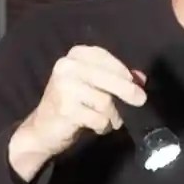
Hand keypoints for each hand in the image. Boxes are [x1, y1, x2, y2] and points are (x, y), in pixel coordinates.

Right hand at [9, 45, 146, 182]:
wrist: (42, 129)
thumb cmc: (72, 104)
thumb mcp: (93, 86)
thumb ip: (116, 78)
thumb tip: (142, 79)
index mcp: (75, 55)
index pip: (106, 58)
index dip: (124, 71)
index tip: (135, 83)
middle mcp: (67, 66)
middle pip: (110, 78)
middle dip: (129, 91)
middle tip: (140, 101)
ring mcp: (64, 87)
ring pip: (106, 101)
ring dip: (113, 115)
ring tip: (106, 120)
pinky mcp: (66, 108)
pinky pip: (99, 118)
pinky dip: (102, 125)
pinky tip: (95, 126)